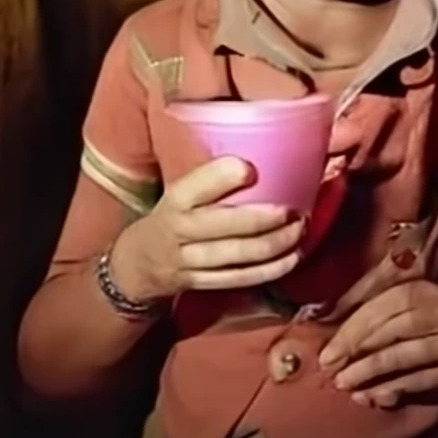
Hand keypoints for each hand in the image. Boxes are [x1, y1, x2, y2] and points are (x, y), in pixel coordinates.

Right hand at [109, 156, 305, 303]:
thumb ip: (215, 179)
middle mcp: (179, 230)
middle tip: (294, 209)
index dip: (222, 177)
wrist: (137, 262)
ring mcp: (188, 261)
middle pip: (223, 226)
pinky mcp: (200, 284)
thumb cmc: (174, 215)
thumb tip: (269, 153)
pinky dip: (270, 269)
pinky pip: (239, 278)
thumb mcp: (183, 191)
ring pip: (235, 256)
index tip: (251, 168)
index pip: (195, 186)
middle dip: (263, 218)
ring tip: (300, 230)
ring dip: (274, 244)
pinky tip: (292, 257)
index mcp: (176, 199)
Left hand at [318, 280, 437, 406]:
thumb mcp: (429, 304)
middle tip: (331, 369)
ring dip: (372, 374)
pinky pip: (425, 382)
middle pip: (396, 330)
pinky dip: (397, 390)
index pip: (389, 305)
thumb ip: (390, 311)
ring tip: (346, 385)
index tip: (329, 349)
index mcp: (437, 290)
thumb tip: (338, 326)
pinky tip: (375, 397)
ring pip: (408, 358)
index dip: (356, 327)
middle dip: (358, 351)